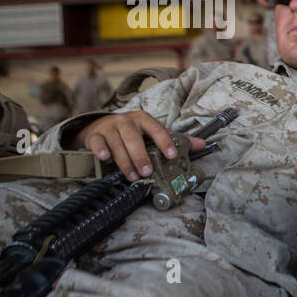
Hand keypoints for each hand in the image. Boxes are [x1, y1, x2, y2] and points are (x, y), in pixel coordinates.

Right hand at [71, 111, 205, 181]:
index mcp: (143, 120)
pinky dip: (100, 150)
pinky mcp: (94, 135)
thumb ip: (175, 139)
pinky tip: (105, 158)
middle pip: (134, 138)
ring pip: (116, 144)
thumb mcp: (152, 132)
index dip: (164, 141)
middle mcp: (126, 121)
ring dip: (125, 161)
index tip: (172, 155)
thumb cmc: (131, 132)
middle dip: (141, 156)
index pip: (156, 129)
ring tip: (132, 176)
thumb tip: (201, 144)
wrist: (99, 127)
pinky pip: (96, 142)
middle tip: (147, 172)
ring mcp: (109, 127)